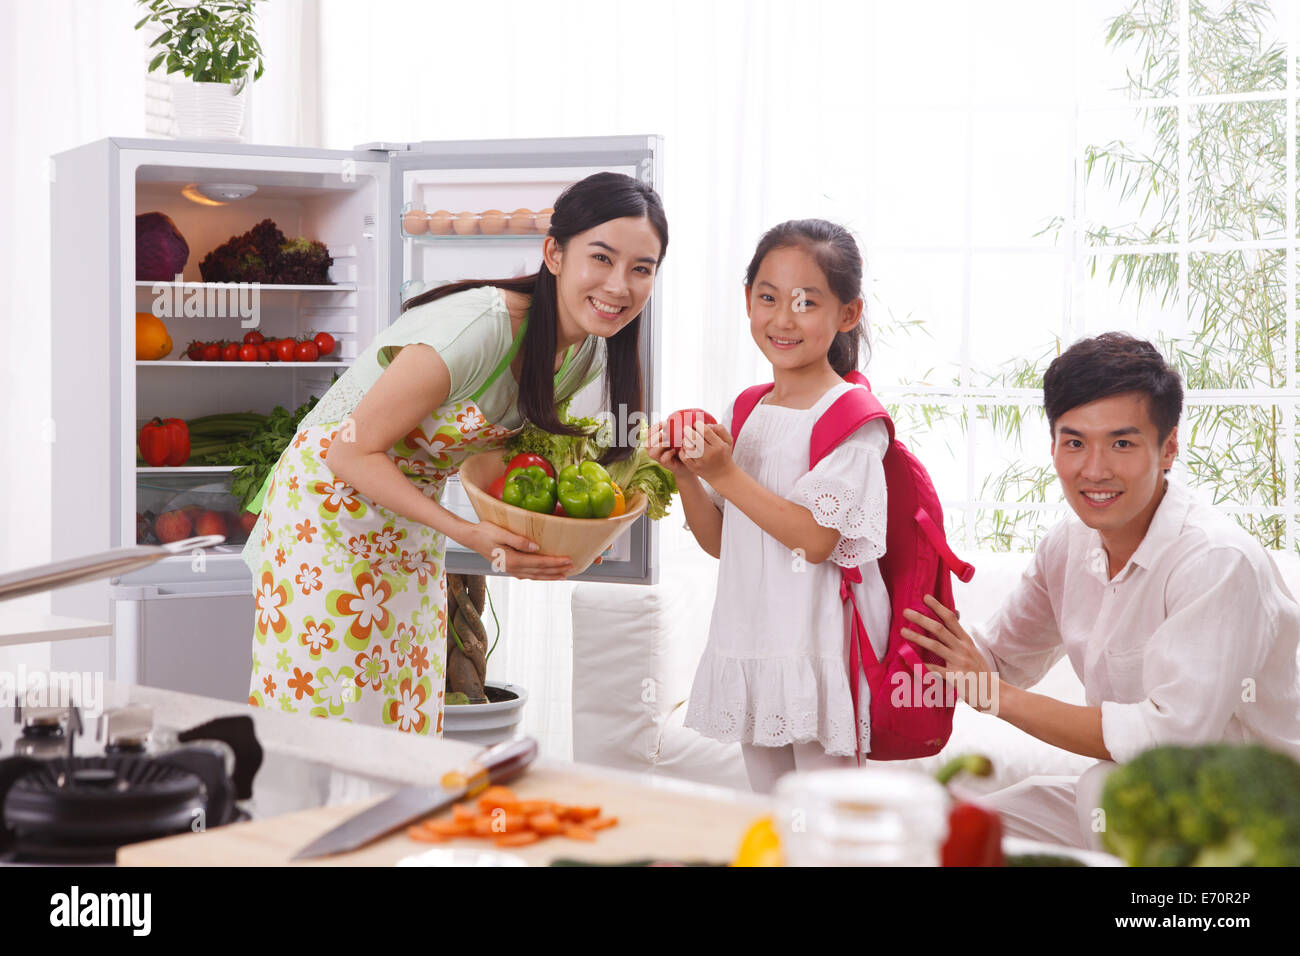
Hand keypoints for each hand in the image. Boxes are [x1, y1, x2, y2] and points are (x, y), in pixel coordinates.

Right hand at [460, 520, 572, 580]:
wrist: (470, 537)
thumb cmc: (485, 531)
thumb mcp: (502, 532)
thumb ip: (519, 541)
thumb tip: (536, 547)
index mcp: (513, 559)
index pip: (540, 562)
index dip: (556, 562)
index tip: (569, 560)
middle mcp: (513, 568)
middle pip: (540, 571)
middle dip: (557, 570)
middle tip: (572, 567)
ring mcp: (510, 569)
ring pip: (535, 576)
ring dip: (550, 576)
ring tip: (563, 575)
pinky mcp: (508, 567)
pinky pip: (527, 575)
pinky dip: (539, 576)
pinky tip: (544, 575)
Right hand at [646, 421, 696, 483]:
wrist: (688, 465)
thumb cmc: (681, 449)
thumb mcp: (676, 438)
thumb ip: (674, 430)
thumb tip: (680, 416)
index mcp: (655, 443)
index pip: (647, 434)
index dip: (653, 428)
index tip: (663, 422)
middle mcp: (655, 451)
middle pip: (646, 444)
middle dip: (655, 436)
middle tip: (665, 433)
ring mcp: (660, 459)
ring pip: (651, 453)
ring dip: (660, 445)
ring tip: (669, 442)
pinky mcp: (667, 465)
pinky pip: (663, 459)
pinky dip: (668, 453)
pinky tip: (674, 450)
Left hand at [679, 423, 734, 482]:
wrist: (723, 475)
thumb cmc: (724, 454)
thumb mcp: (728, 441)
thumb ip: (720, 429)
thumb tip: (707, 424)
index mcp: (719, 445)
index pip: (705, 431)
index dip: (698, 424)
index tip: (696, 424)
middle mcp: (709, 454)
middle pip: (694, 437)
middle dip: (688, 430)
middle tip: (686, 428)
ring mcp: (701, 461)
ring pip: (687, 446)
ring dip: (685, 440)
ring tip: (687, 439)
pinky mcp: (694, 468)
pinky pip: (683, 456)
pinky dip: (682, 451)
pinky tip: (685, 448)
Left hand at [901, 595, 997, 712]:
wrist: (995, 694)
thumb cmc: (980, 673)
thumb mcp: (973, 652)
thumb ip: (960, 640)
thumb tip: (950, 625)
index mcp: (966, 641)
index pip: (951, 619)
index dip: (938, 607)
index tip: (926, 597)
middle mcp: (963, 648)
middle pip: (939, 629)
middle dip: (921, 619)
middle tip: (906, 612)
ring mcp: (959, 662)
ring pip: (935, 645)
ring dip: (917, 638)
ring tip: (903, 632)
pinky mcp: (956, 677)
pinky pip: (935, 669)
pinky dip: (922, 665)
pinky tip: (911, 662)